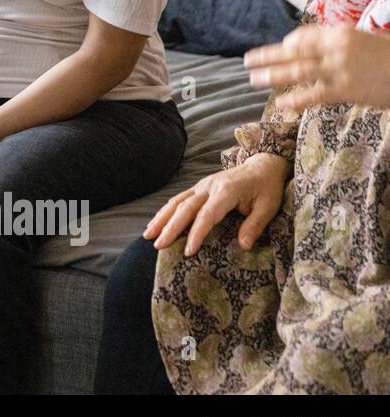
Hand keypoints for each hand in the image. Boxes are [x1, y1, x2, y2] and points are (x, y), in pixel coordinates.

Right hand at [146, 152, 288, 254]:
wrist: (263, 166)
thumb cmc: (267, 188)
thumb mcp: (268, 207)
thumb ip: (255, 225)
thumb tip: (243, 246)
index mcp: (227, 191)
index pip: (207, 214)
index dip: (196, 233)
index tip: (188, 251)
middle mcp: (209, 186)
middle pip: (185, 208)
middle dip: (170, 227)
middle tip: (158, 246)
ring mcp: (202, 185)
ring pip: (177, 201)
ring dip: (161, 218)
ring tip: (148, 235)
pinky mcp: (199, 187)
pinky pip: (178, 199)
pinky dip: (165, 211)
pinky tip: (156, 223)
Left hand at [245, 25, 389, 110]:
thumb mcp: (365, 41)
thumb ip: (341, 44)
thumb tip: (320, 49)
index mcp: (340, 33)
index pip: (303, 36)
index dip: (288, 43)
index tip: (279, 49)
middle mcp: (335, 48)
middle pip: (294, 51)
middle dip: (269, 56)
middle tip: (247, 60)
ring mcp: (338, 69)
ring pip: (298, 72)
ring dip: (273, 75)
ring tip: (253, 79)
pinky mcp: (346, 90)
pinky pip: (315, 95)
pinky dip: (296, 100)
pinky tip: (281, 104)